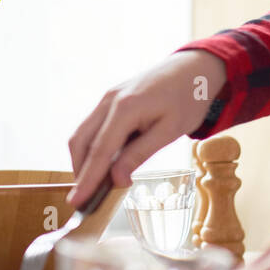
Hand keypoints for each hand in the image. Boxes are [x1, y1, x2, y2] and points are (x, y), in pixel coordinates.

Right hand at [67, 50, 225, 205]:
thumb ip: (140, 154)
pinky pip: (91, 127)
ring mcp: (106, 98)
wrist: (192, 68)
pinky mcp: (109, 101)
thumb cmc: (187, 99)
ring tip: (92, 185)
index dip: (87, 179)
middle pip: (80, 142)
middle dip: (79, 172)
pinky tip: (101, 165)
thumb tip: (116, 181)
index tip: (77, 201)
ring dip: (82, 161)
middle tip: (83, 199)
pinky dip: (91, 148)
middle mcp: (108, 101)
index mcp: (125, 108)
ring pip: (81, 134)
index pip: (99, 151)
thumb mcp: (170, 131)